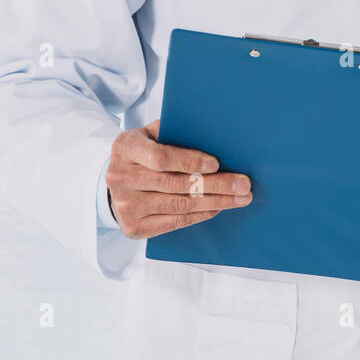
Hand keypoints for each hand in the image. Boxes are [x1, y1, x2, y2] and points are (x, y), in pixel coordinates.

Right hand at [105, 118, 252, 238]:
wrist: (116, 180)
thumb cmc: (144, 150)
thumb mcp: (153, 133)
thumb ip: (176, 133)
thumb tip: (216, 137)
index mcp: (125, 148)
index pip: (160, 158)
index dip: (190, 162)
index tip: (216, 164)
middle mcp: (120, 178)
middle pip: (175, 184)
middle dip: (215, 185)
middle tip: (242, 184)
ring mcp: (125, 205)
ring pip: (179, 205)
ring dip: (215, 202)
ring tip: (239, 198)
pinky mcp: (133, 227)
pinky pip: (174, 222)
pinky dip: (200, 215)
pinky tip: (218, 207)